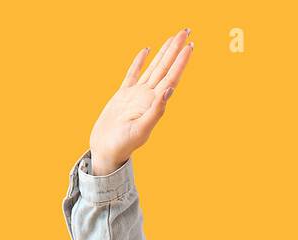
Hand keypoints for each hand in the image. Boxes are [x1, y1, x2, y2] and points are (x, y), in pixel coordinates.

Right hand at [89, 29, 194, 175]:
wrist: (107, 151)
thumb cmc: (123, 145)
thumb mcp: (141, 130)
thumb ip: (156, 111)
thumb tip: (169, 90)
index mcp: (154, 103)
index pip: (172, 77)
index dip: (181, 61)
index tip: (190, 46)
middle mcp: (148, 96)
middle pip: (165, 67)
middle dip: (176, 49)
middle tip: (186, 31)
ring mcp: (136, 94)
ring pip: (153, 67)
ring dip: (164, 52)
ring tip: (173, 38)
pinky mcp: (123, 95)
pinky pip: (133, 73)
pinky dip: (140, 61)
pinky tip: (147, 50)